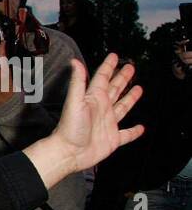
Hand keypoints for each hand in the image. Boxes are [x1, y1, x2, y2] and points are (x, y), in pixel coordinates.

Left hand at [24, 55, 144, 188]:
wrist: (69, 152)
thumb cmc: (69, 128)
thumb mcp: (75, 101)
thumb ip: (78, 81)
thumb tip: (75, 62)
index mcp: (93, 98)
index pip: (102, 78)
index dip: (108, 67)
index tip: (114, 56)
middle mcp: (101, 109)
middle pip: (115, 90)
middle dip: (122, 78)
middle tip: (130, 68)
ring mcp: (108, 124)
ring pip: (122, 108)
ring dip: (130, 98)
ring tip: (138, 89)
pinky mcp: (113, 138)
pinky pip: (127, 134)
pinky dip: (134, 131)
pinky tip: (141, 127)